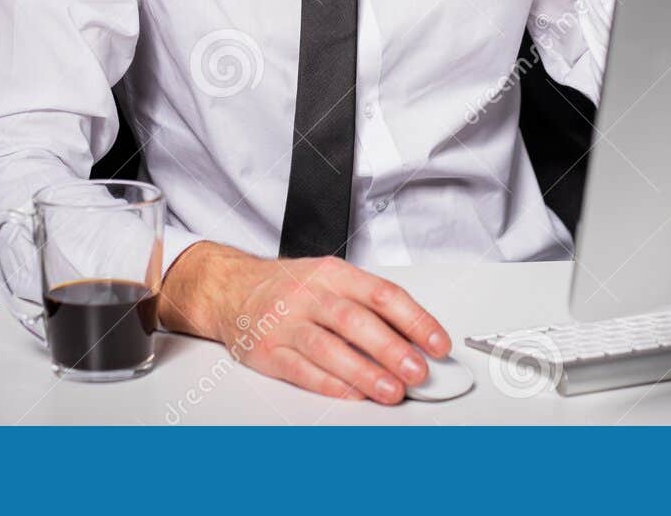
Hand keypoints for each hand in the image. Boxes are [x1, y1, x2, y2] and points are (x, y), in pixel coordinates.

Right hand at [157, 242, 450, 404]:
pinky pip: (302, 370)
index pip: (382, 293)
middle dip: (391, 348)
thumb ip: (369, 305)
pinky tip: (353, 395)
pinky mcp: (269, 350)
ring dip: (364, 372)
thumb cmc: (290, 286)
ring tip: (391, 390)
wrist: (232, 289)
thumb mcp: (330, 279)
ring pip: (328, 348)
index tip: (438, 343)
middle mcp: (310, 295)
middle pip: (355, 320)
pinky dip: (330, 385)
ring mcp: (287, 323)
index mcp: (333, 274)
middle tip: (418, 371)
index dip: (415, 319)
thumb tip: (416, 338)